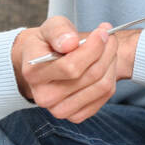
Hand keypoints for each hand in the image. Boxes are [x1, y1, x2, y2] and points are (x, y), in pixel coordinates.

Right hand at [11, 16, 139, 122]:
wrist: (43, 63)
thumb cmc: (48, 43)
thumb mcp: (50, 28)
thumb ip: (59, 31)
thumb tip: (70, 42)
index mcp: (34, 74)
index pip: (71, 67)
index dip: (92, 48)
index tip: (102, 32)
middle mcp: (44, 97)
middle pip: (90, 76)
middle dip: (106, 52)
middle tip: (110, 36)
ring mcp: (60, 110)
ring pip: (102, 86)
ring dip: (111, 63)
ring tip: (108, 47)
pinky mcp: (76, 116)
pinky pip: (105, 96)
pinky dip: (111, 76)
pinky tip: (104, 63)